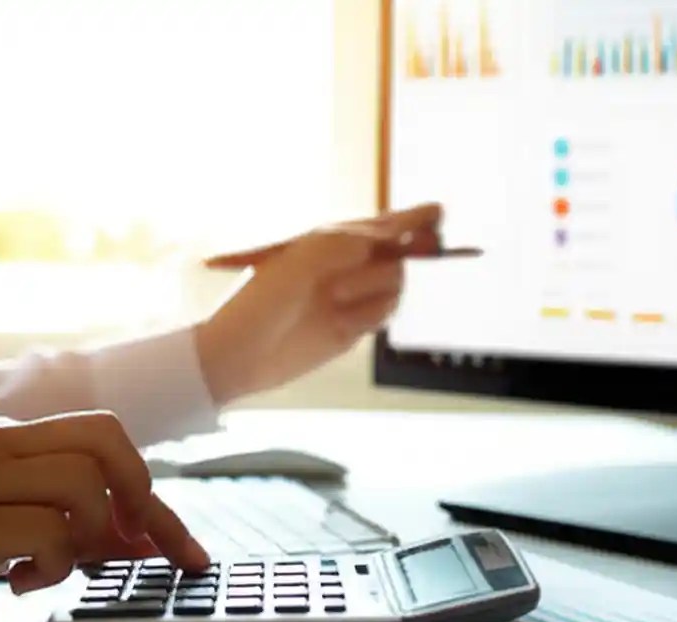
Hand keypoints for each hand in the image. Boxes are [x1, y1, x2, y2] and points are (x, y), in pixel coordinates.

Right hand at [0, 412, 208, 621]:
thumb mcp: (6, 521)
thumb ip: (70, 521)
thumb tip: (142, 540)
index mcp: (10, 439)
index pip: (105, 436)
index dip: (150, 492)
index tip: (176, 544)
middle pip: (106, 441)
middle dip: (138, 499)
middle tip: (126, 545)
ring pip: (82, 485)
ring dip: (89, 537)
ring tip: (55, 565)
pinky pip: (45, 531)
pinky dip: (53, 565)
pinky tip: (23, 581)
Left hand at [195, 203, 441, 402]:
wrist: (239, 355)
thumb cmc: (259, 301)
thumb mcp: (299, 261)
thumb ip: (344, 243)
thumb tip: (384, 232)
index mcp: (326, 242)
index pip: (377, 225)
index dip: (408, 217)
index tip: (438, 212)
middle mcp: (342, 267)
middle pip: (395, 253)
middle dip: (398, 253)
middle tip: (400, 256)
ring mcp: (348, 298)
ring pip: (393, 285)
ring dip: (371, 288)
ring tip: (334, 298)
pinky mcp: (351, 329)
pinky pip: (382, 314)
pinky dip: (370, 315)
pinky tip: (343, 321)